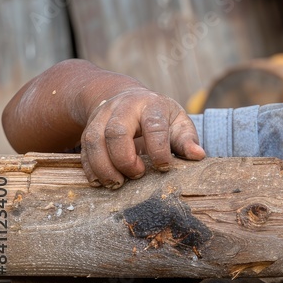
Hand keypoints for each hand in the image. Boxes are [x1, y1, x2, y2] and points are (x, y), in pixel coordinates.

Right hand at [80, 89, 204, 187]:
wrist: (129, 98)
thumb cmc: (160, 116)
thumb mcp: (178, 122)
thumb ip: (187, 139)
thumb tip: (198, 156)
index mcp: (151, 105)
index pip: (153, 126)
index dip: (158, 149)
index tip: (164, 167)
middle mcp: (124, 108)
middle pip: (116, 132)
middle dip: (125, 159)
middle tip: (137, 175)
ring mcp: (103, 116)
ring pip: (94, 140)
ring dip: (104, 166)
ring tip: (117, 183)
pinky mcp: (89, 127)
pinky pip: (84, 148)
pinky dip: (90, 168)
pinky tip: (100, 181)